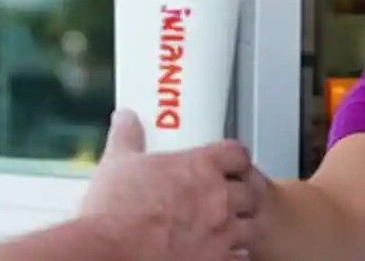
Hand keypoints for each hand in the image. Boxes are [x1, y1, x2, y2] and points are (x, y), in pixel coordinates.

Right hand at [78, 109, 263, 259]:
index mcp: (201, 168)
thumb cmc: (115, 210)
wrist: (113, 251)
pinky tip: (222, 255)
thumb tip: (125, 118)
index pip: (237, 154)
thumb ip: (127, 137)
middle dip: (241, 196)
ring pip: (251, 227)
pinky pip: (242, 258)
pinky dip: (235, 256)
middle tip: (227, 201)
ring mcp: (222, 232)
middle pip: (251, 191)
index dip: (235, 160)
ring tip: (226, 231)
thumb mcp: (117, 164)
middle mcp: (219, 198)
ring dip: (241, 228)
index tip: (229, 166)